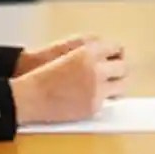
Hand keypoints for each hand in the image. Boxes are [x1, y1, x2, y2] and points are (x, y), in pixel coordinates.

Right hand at [10, 40, 127, 123]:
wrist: (31, 95)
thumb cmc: (45, 72)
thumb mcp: (70, 48)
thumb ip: (93, 48)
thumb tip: (114, 52)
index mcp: (89, 51)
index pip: (117, 48)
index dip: (117, 54)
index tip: (117, 58)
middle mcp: (96, 68)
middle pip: (124, 66)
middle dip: (120, 70)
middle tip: (117, 73)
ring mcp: (97, 88)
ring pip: (122, 85)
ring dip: (118, 85)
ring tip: (112, 86)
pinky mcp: (94, 105)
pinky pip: (108, 100)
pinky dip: (103, 98)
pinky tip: (94, 97)